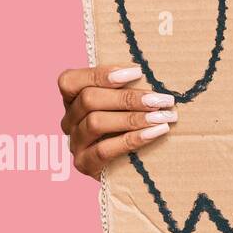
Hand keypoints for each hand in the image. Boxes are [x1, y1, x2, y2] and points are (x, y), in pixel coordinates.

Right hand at [58, 64, 177, 179]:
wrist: (136, 163)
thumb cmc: (135, 120)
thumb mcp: (128, 100)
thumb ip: (130, 85)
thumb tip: (150, 69)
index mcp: (73, 98)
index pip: (70, 81)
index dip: (101, 74)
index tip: (138, 72)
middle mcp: (69, 120)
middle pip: (89, 100)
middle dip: (129, 98)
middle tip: (162, 100)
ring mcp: (74, 143)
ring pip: (95, 123)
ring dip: (133, 118)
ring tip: (163, 116)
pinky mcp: (84, 164)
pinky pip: (104, 150)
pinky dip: (133, 139)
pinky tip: (156, 132)